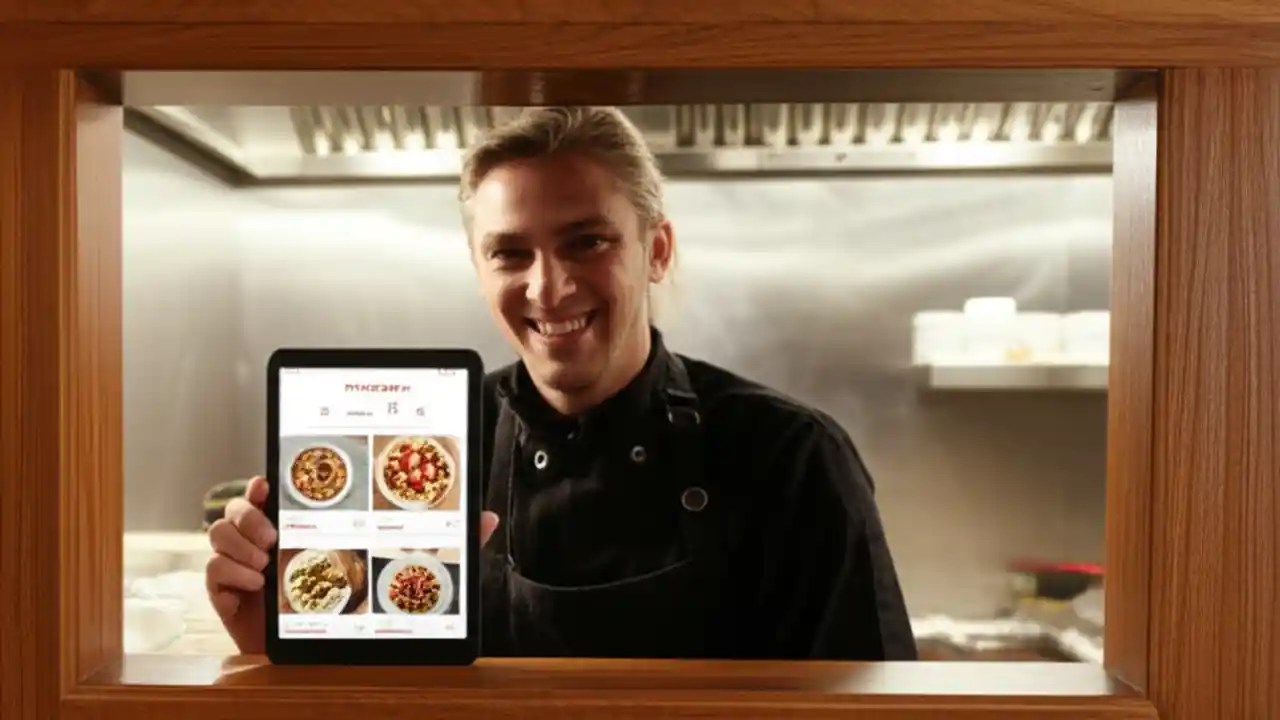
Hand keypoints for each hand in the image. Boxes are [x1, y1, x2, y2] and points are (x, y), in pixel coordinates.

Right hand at [206, 476, 501, 654]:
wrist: (330, 667)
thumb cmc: (361, 611)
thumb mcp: (404, 572)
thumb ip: (443, 544)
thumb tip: (485, 519)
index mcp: (307, 526)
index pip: (277, 488)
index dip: (268, 480)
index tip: (275, 481)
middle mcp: (272, 542)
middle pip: (240, 504)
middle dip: (249, 511)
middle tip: (276, 533)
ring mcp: (248, 568)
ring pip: (219, 531)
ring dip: (238, 540)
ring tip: (268, 559)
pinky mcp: (230, 596)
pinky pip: (211, 571)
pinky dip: (229, 572)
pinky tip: (256, 582)